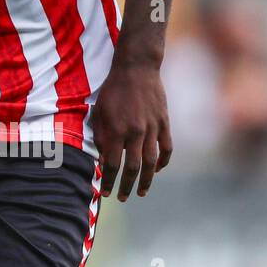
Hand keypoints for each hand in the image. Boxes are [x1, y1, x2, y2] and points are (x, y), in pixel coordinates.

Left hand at [91, 59, 172, 199]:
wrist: (137, 68)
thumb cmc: (113, 90)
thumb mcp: (100, 112)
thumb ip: (102, 137)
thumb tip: (104, 160)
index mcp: (118, 130)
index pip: (113, 164)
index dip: (109, 182)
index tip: (105, 193)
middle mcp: (136, 132)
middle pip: (133, 168)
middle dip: (126, 186)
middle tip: (122, 198)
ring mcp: (153, 128)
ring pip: (152, 162)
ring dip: (147, 180)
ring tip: (141, 192)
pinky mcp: (164, 123)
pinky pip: (166, 148)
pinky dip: (163, 162)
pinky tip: (158, 170)